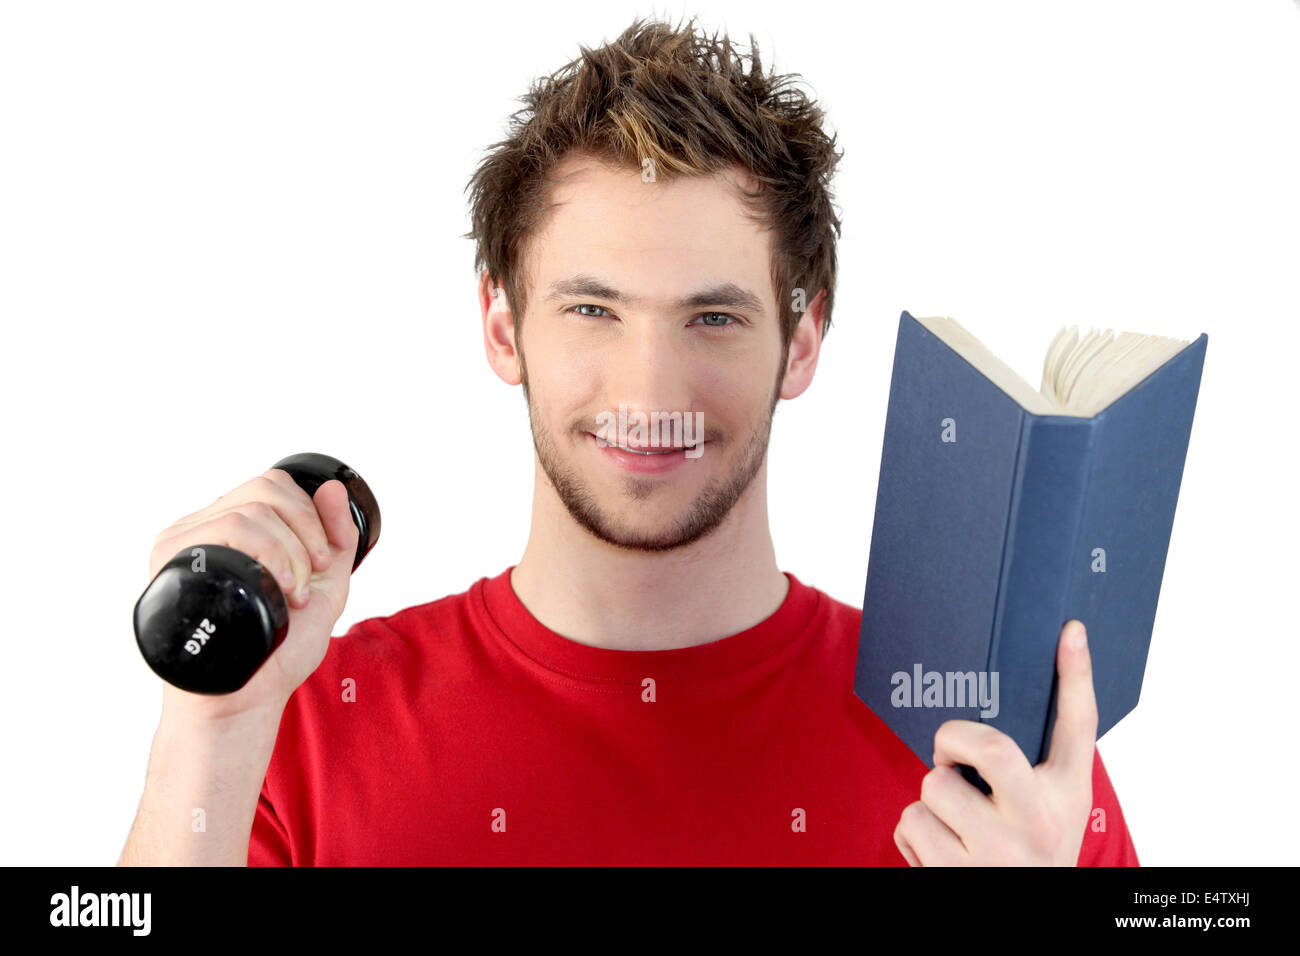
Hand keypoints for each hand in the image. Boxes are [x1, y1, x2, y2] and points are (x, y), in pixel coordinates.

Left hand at [893, 619, 1096, 865]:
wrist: (1031, 908)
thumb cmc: (1038, 839)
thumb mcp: (1060, 797)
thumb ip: (1054, 739)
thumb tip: (1065, 640)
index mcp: (1063, 798)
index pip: (1075, 729)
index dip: (1075, 677)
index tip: (1070, 630)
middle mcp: (1033, 828)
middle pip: (983, 747)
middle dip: (951, 744)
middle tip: (955, 761)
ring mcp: (990, 857)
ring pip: (930, 789)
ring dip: (932, 801)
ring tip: (959, 821)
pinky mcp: (949, 878)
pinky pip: (907, 824)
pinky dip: (915, 833)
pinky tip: (944, 849)